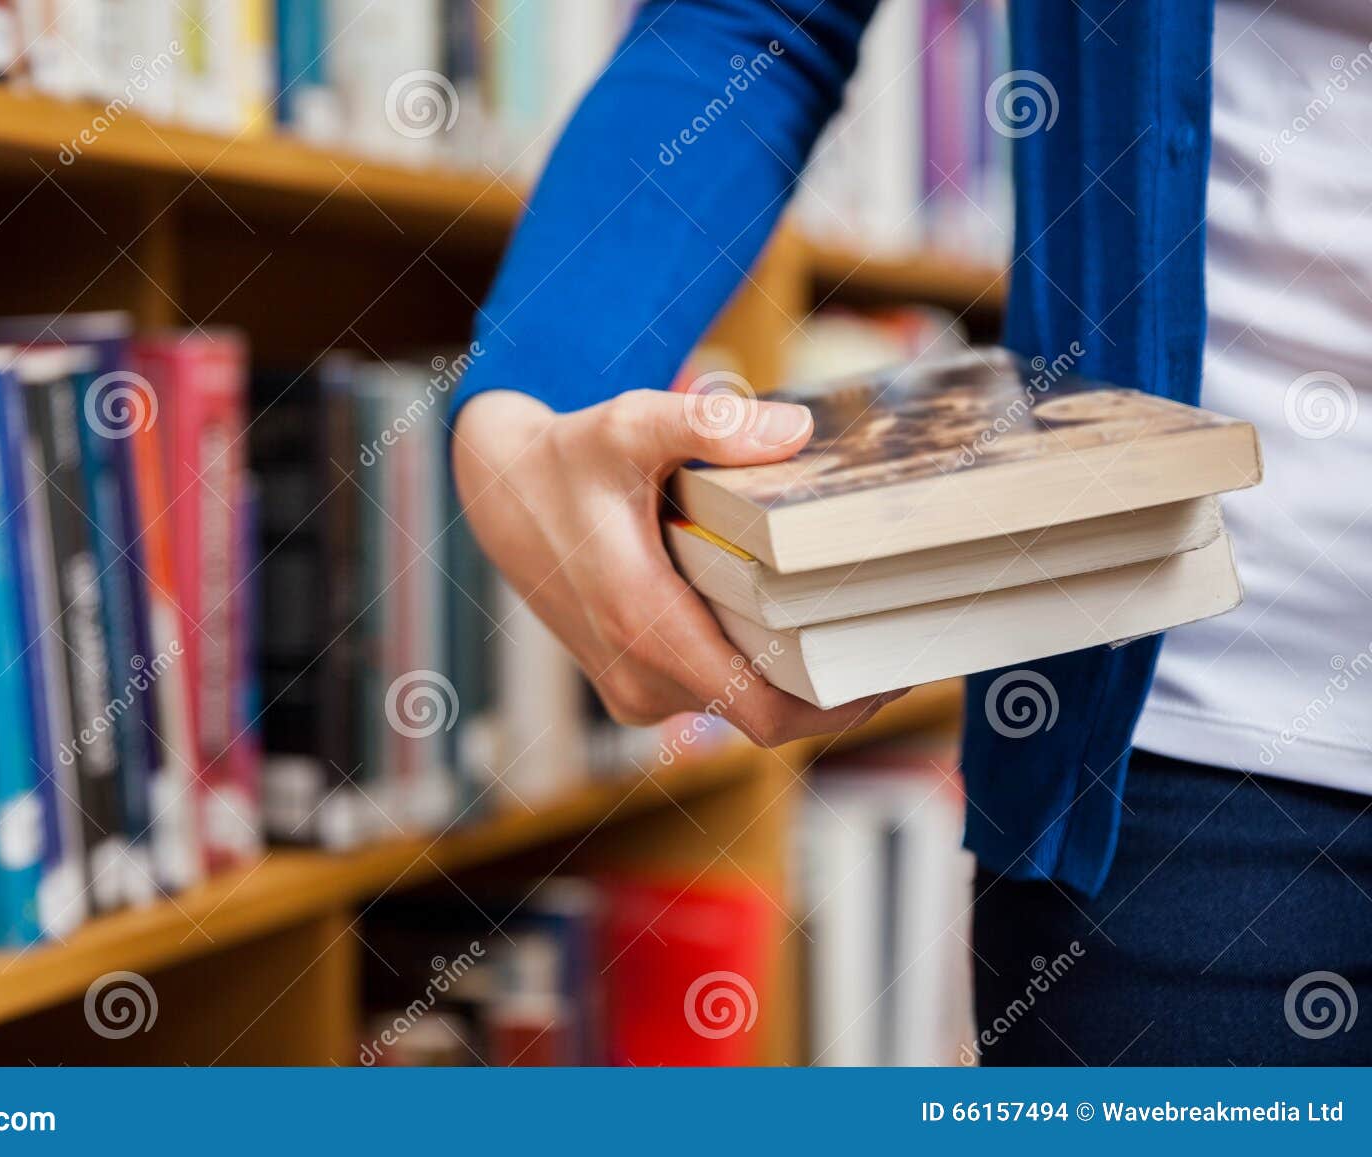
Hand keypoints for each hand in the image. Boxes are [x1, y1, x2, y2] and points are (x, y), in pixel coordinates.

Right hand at [452, 387, 903, 747]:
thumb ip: (708, 424)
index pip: (760, 711)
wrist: (498, 494)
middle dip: (830, 690)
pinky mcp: (632, 686)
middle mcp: (638, 676)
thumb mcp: (629, 422)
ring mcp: (633, 689)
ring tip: (850, 630)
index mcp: (642, 624)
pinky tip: (790, 628)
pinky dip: (755, 672)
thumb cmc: (569, 459)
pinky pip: (712, 696)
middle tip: (889, 642)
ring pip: (738, 708)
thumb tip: (796, 432)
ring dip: (793, 681)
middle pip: (763, 716)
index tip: (890, 676)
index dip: (836, 707)